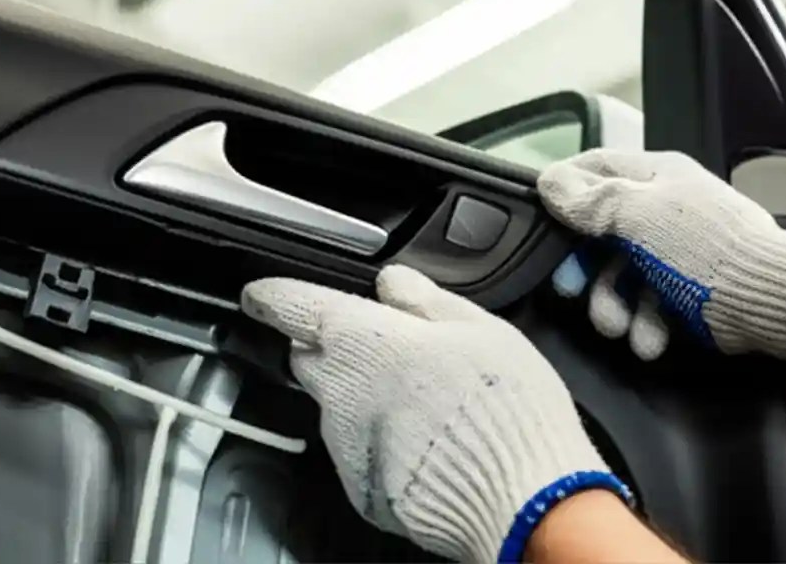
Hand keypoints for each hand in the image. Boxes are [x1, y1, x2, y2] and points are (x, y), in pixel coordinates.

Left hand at [242, 265, 628, 562]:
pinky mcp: (363, 492)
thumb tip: (393, 282)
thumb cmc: (507, 412)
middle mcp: (342, 395)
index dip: (275, 296)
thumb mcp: (481, 329)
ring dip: (363, 399)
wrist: (523, 502)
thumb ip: (425, 300)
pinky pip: (360, 455)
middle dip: (331, 348)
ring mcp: (348, 448)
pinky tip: (428, 444)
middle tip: (381, 346)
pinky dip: (383, 444)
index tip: (262, 294)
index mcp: (365, 343)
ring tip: (428, 404)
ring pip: (337, 408)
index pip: (295, 308)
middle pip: (312, 359)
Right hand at [538, 150, 785, 368]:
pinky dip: (644, 325)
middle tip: (568, 289)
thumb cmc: (703, 247)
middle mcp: (662, 209)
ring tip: (618, 326)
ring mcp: (674, 253)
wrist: (768, 299)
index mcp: (655, 175)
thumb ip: (588, 201)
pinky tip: (649, 339)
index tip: (539, 220)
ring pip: (619, 276)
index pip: (594, 168)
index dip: (562, 191)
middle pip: (599, 232)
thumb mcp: (636, 215)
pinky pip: (647, 306)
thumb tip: (549, 182)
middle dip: (583, 267)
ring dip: (612, 305)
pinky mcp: (684, 292)